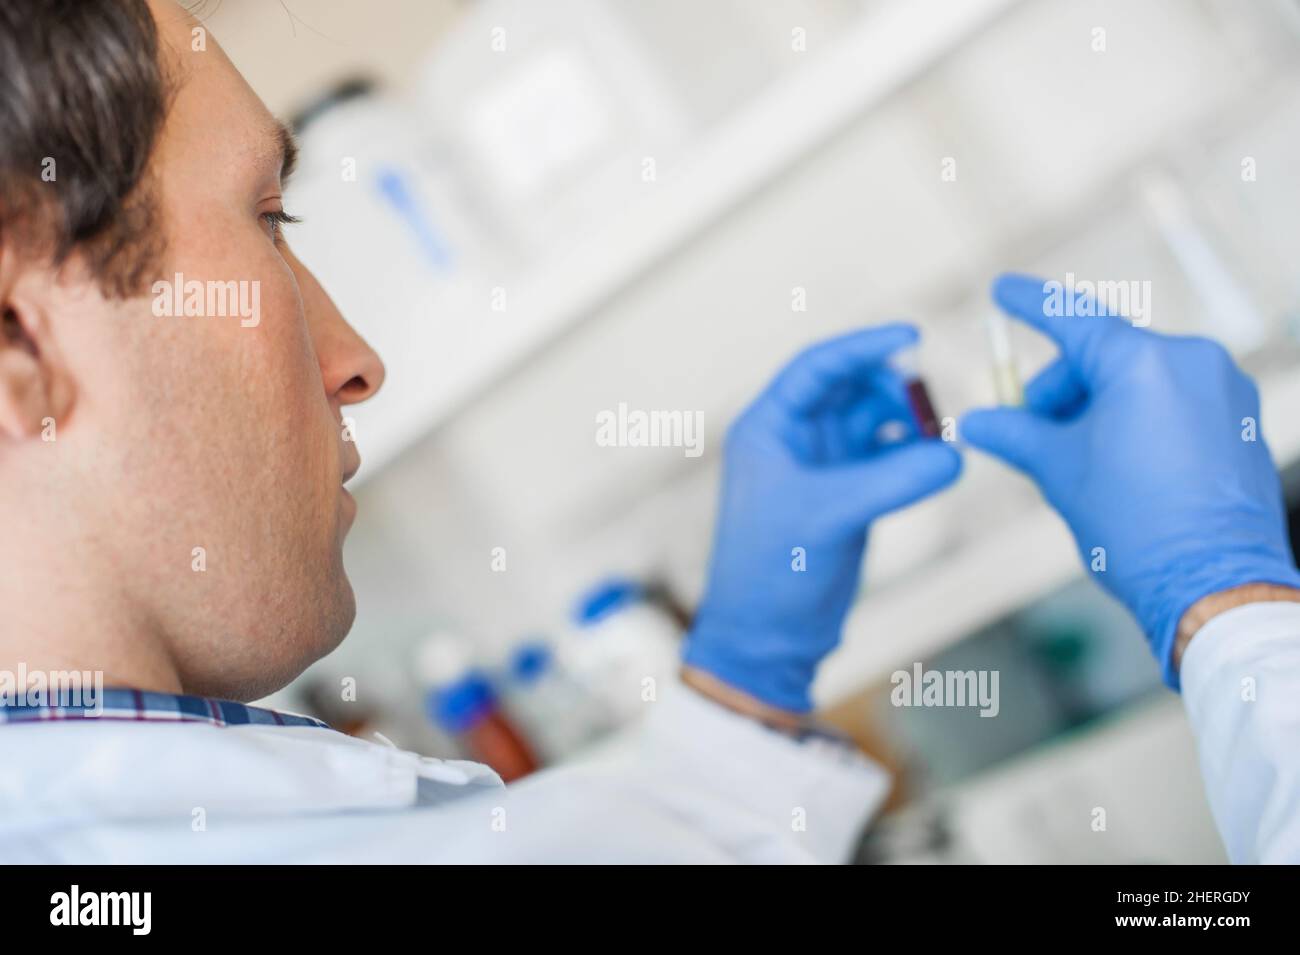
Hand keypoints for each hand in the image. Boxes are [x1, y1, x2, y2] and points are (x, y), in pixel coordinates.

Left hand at [682, 325, 960, 712]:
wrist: (767, 638)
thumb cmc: (776, 570)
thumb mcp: (832, 515)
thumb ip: (894, 480)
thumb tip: (956, 455)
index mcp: (768, 428)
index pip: (818, 366)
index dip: (863, 345)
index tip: (911, 335)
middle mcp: (792, 439)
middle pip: (851, 387)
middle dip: (894, 387)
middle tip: (933, 403)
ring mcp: (820, 468)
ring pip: (873, 422)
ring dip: (907, 421)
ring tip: (939, 437)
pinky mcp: (846, 496)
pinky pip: (885, 458)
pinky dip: (911, 454)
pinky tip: (935, 462)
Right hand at [961, 273, 1299, 686]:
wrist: (1214, 585)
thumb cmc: (1135, 524)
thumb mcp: (1059, 471)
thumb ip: (1015, 432)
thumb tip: (974, 422)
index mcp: (1143, 362)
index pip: (1073, 317)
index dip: (1030, 304)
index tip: (1003, 290)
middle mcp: (1191, 362)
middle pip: (1105, 356)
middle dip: (1060, 389)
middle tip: (1028, 433)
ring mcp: (1225, 391)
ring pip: (1140, 380)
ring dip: (1098, 407)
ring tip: (1076, 461)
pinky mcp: (1243, 421)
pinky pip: (1174, 402)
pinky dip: (1138, 420)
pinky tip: (1118, 464)